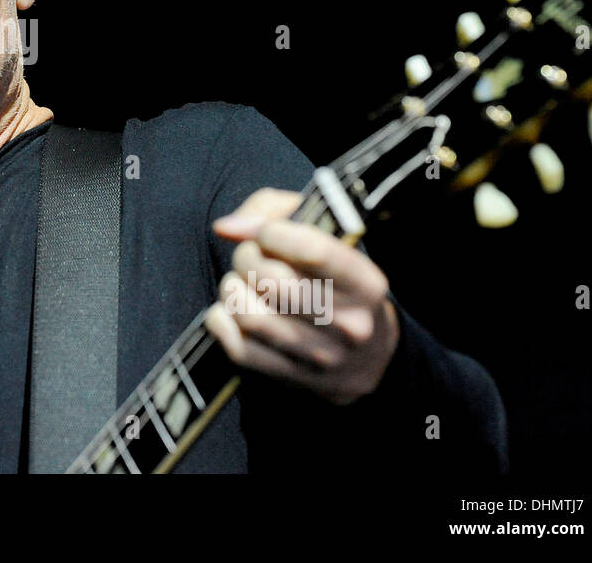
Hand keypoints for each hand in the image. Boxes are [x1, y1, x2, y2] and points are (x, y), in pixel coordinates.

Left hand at [203, 188, 399, 404]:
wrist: (369, 356)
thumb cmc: (335, 280)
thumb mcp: (326, 236)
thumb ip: (276, 212)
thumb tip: (227, 227)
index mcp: (366, 283)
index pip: (313, 250)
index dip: (272, 233)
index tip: (265, 233)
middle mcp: (350, 324)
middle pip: (273, 282)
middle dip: (246, 259)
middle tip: (247, 256)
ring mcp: (323, 357)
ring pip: (251, 316)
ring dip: (231, 290)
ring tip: (237, 282)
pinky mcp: (295, 379)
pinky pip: (240, 349)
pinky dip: (222, 322)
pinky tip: (230, 310)